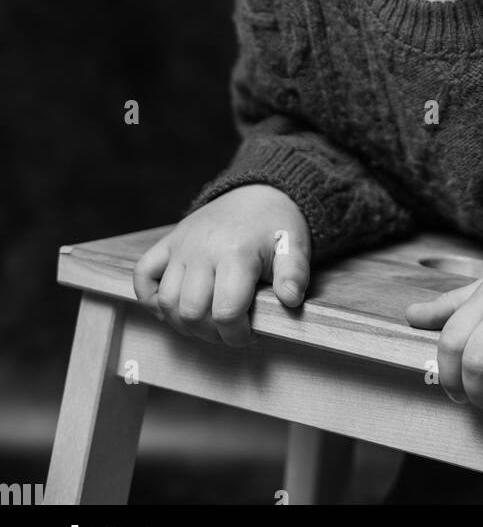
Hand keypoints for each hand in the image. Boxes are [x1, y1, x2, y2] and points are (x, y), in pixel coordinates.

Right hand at [133, 184, 311, 347]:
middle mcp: (202, 249)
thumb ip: (294, 274)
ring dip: (184, 321)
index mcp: (235, 252)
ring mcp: (181, 245)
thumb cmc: (277, 225)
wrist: (259, 191)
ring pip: (166, 300)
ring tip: (207, 321)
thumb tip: (291, 299)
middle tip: (230, 329)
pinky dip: (151, 297)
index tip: (250, 333)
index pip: (226, 312)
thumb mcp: (294, 247)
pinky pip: (143, 274)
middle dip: (211, 333)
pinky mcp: (168, 242)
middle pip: (191, 312)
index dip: (237, 335)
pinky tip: (175, 306)